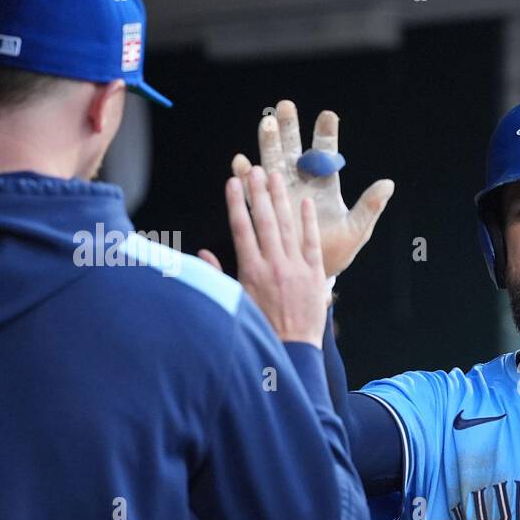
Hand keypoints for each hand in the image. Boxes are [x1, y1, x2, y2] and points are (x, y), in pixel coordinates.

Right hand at [225, 165, 326, 346]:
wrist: (291, 351)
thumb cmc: (260, 329)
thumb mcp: (234, 303)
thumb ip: (218, 276)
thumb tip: (203, 252)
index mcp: (251, 271)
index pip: (241, 228)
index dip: (237, 203)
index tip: (232, 182)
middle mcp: (273, 265)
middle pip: (264, 221)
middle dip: (258, 192)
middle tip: (254, 168)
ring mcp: (296, 269)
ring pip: (287, 226)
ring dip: (281, 199)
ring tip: (276, 176)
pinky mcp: (315, 275)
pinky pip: (312, 243)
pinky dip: (309, 222)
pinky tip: (305, 203)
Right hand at [232, 100, 393, 277]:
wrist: (312, 274)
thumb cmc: (337, 251)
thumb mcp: (356, 230)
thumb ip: (370, 207)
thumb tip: (389, 184)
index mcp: (323, 184)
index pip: (325, 152)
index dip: (326, 133)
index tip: (328, 115)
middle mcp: (300, 182)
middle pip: (293, 149)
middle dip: (289, 128)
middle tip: (285, 107)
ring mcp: (279, 193)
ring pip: (271, 161)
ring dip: (268, 143)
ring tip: (266, 124)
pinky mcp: (263, 208)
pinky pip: (252, 189)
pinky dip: (246, 175)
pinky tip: (243, 161)